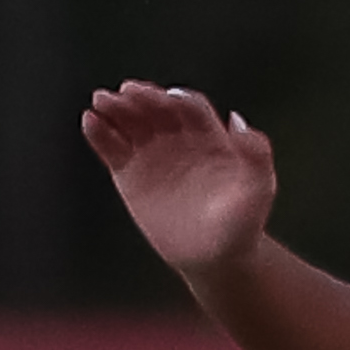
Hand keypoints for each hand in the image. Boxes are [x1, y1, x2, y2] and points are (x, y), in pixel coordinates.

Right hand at [82, 84, 278, 274]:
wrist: (215, 256)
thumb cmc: (242, 223)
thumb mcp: (259, 189)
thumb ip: (255, 154)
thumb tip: (237, 118)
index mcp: (212, 138)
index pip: (191, 109)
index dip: (177, 100)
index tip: (163, 97)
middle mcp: (181, 140)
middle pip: (158, 111)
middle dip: (143, 99)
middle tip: (124, 93)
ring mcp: (154, 155)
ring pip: (133, 124)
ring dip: (118, 110)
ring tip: (101, 101)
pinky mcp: (131, 174)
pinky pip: (113, 149)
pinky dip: (100, 134)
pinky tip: (90, 121)